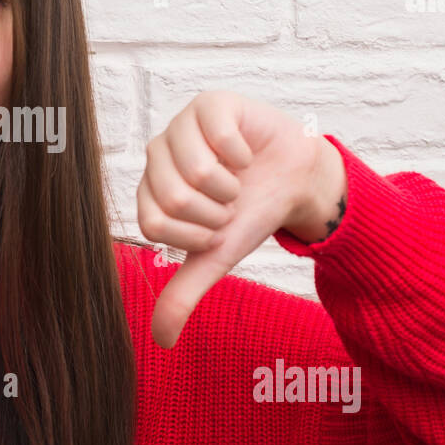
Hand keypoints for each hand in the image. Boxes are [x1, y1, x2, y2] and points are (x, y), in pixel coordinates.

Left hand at [137, 90, 347, 348]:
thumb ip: (184, 293)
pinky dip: (244, 157)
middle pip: (174, 198)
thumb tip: (161, 340)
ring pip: (197, 170)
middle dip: (216, 213)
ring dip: (232, 187)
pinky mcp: (211, 104)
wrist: (295, 181)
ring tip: (239, 179)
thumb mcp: (216, 257)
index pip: (153, 224)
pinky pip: (219, 139)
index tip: (216, 229)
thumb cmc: (249, 213)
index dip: (194, 235)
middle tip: (230, 203)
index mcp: (149, 190)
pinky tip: (248, 154)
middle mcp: (157, 154)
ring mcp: (181, 125)